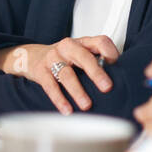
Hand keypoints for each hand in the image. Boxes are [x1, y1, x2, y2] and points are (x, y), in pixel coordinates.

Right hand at [0, 36, 118, 114]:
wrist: (31, 56)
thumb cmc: (64, 58)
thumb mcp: (80, 54)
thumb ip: (97, 61)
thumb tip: (120, 79)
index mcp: (82, 42)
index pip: (100, 41)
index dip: (110, 52)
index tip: (117, 65)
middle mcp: (68, 47)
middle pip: (84, 57)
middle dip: (96, 72)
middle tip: (107, 87)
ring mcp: (53, 58)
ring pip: (66, 74)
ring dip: (77, 91)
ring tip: (87, 105)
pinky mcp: (40, 71)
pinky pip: (50, 86)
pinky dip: (59, 99)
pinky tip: (67, 110)